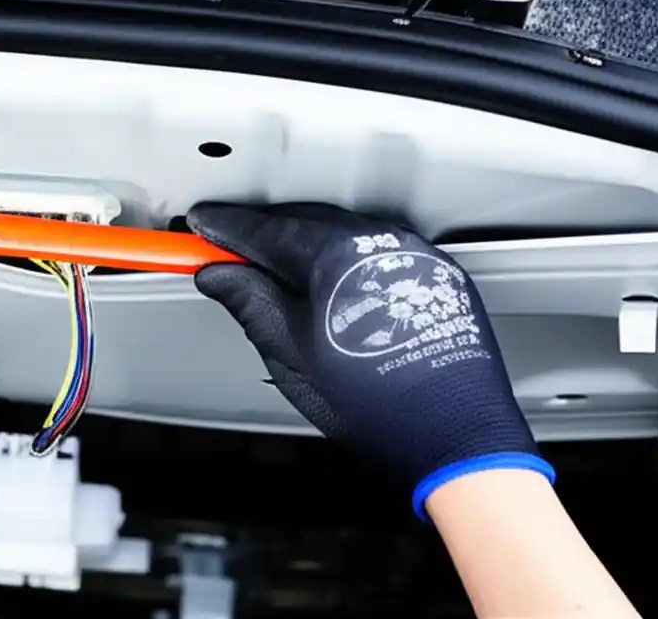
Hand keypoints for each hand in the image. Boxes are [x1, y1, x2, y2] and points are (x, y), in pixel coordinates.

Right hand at [189, 203, 552, 517]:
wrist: (457, 436)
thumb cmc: (378, 403)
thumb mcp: (291, 354)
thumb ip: (249, 302)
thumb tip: (217, 274)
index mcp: (339, 254)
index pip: (265, 229)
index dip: (226, 228)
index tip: (200, 227)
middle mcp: (381, 242)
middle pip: (303, 221)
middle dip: (261, 232)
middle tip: (226, 249)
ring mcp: (413, 256)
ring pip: (341, 232)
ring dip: (301, 243)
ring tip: (270, 267)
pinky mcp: (435, 277)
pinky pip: (375, 250)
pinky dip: (341, 257)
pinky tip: (325, 280)